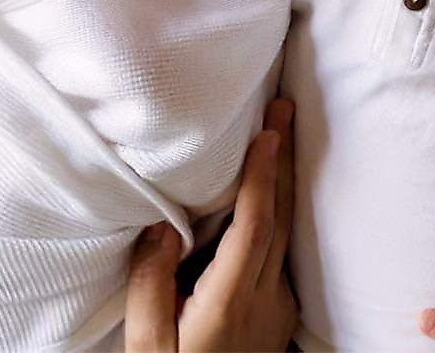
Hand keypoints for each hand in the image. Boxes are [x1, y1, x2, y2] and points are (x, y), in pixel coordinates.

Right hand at [124, 97, 297, 352]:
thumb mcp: (147, 348)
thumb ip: (150, 286)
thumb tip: (162, 227)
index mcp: (229, 303)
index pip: (254, 226)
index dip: (262, 176)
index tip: (269, 132)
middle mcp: (264, 302)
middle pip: (282, 218)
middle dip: (283, 158)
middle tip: (286, 106)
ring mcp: (278, 310)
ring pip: (287, 233)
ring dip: (283, 179)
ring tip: (281, 133)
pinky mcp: (279, 317)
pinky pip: (283, 251)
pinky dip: (278, 210)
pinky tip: (271, 190)